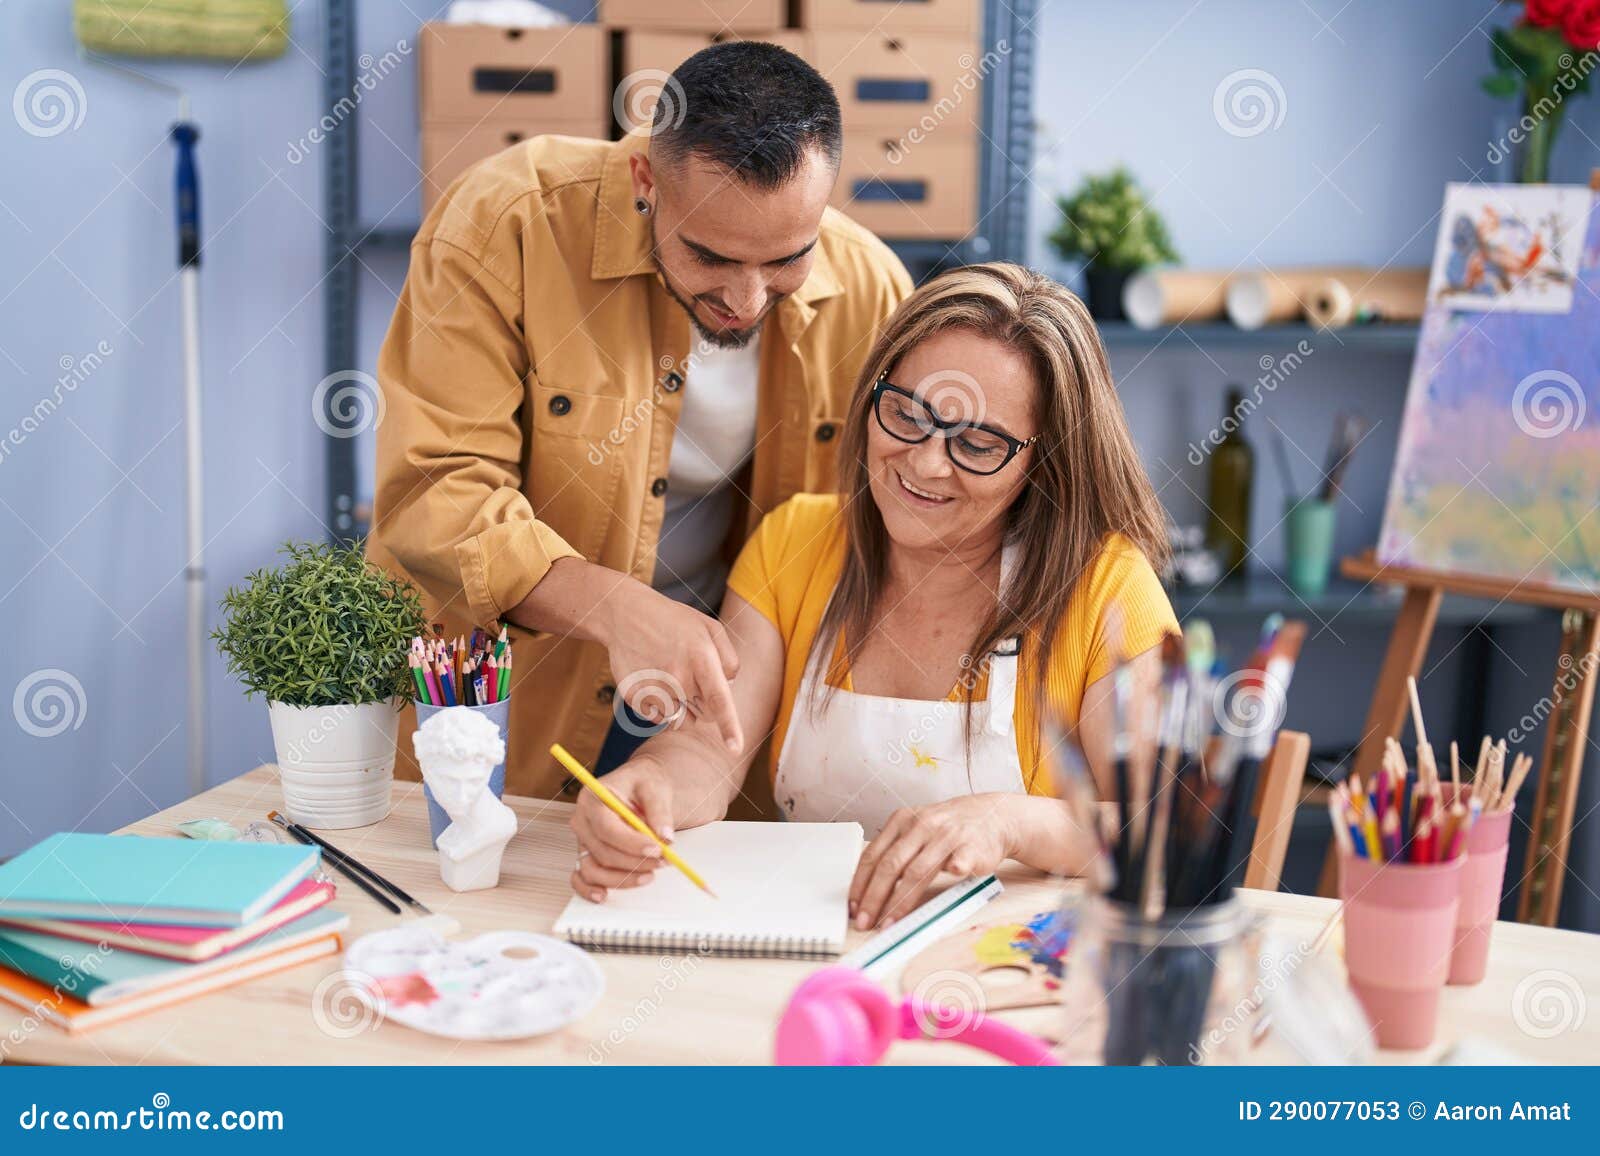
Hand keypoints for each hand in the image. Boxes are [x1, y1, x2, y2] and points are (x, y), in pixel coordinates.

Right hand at [569, 757, 674, 902]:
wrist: (640, 788)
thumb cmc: (644, 784)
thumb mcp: (655, 788)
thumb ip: (659, 810)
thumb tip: (665, 837)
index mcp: (593, 798)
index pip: (607, 827)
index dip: (631, 843)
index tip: (657, 849)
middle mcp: (582, 820)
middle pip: (603, 851)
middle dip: (634, 862)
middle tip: (663, 861)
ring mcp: (582, 840)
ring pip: (594, 869)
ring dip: (622, 878)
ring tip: (650, 874)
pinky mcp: (586, 855)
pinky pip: (581, 877)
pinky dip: (589, 889)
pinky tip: (604, 895)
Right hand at [599, 579, 743, 753]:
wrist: (625, 613)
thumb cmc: (674, 622)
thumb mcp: (709, 627)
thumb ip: (729, 658)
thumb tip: (728, 687)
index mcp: (700, 658)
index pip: (719, 701)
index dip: (729, 727)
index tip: (735, 750)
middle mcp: (677, 677)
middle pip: (705, 715)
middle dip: (704, 704)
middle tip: (690, 674)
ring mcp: (653, 688)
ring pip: (682, 720)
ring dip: (682, 706)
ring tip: (669, 674)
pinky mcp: (635, 697)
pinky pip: (659, 718)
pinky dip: (660, 704)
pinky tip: (652, 677)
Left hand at [849, 796, 1015, 929]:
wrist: (994, 816)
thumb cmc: (949, 828)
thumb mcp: (917, 829)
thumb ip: (895, 852)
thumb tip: (866, 889)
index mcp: (903, 820)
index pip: (873, 855)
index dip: (860, 884)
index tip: (854, 907)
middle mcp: (922, 825)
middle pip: (891, 865)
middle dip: (875, 897)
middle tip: (866, 921)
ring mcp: (948, 836)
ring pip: (918, 871)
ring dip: (901, 902)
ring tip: (890, 923)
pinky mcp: (972, 848)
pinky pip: (959, 861)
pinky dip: (953, 870)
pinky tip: (946, 880)